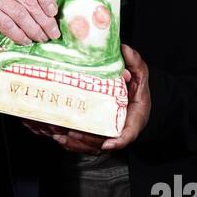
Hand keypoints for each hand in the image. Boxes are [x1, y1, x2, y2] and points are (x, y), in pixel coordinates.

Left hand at [22, 44, 150, 151]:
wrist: (132, 103)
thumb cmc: (135, 91)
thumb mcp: (140, 76)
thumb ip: (135, 63)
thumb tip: (124, 49)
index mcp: (133, 120)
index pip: (128, 135)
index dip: (118, 141)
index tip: (108, 143)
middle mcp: (119, 132)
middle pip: (102, 142)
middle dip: (87, 140)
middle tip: (72, 134)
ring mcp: (107, 137)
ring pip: (90, 146)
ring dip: (75, 144)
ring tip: (60, 136)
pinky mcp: (96, 138)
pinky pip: (82, 145)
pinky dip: (69, 144)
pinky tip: (57, 137)